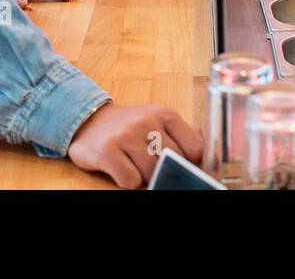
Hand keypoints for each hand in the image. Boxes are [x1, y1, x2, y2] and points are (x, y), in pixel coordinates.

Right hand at [68, 102, 203, 188]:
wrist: (90, 121)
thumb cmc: (130, 125)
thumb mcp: (159, 120)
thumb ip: (183, 132)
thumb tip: (205, 146)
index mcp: (165, 113)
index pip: (194, 149)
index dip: (188, 162)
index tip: (180, 164)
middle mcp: (147, 121)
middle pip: (172, 164)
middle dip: (163, 170)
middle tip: (149, 162)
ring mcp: (126, 136)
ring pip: (151, 174)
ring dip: (143, 176)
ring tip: (133, 163)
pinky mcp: (107, 151)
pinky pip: (130, 181)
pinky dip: (127, 181)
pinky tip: (121, 167)